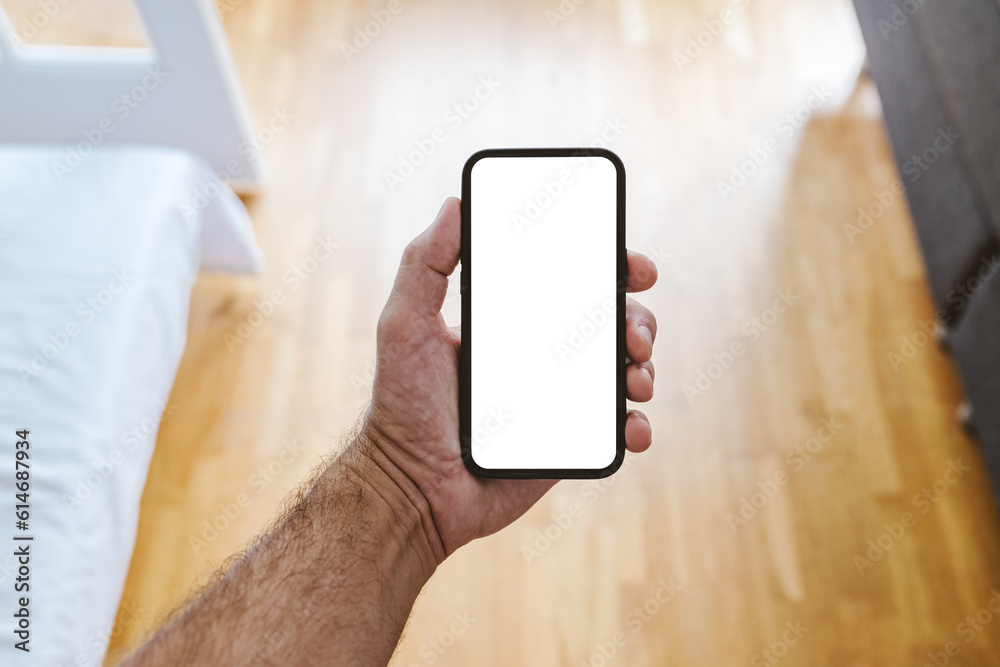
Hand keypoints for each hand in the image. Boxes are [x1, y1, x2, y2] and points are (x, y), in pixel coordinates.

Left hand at [361, 197, 656, 558]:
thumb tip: (454, 203)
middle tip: (633, 333)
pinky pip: (617, 428)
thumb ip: (424, 264)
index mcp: (514, 322)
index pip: (572, 282)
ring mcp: (561, 400)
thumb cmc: (401, 406)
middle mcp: (543, 356)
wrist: (412, 489)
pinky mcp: (570, 443)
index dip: (611, 268)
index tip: (632, 266)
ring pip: (625, 370)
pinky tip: (630, 427)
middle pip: (612, 323)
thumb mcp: (404, 325)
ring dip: (645, 366)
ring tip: (634, 378)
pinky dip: (636, 425)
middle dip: (639, 319)